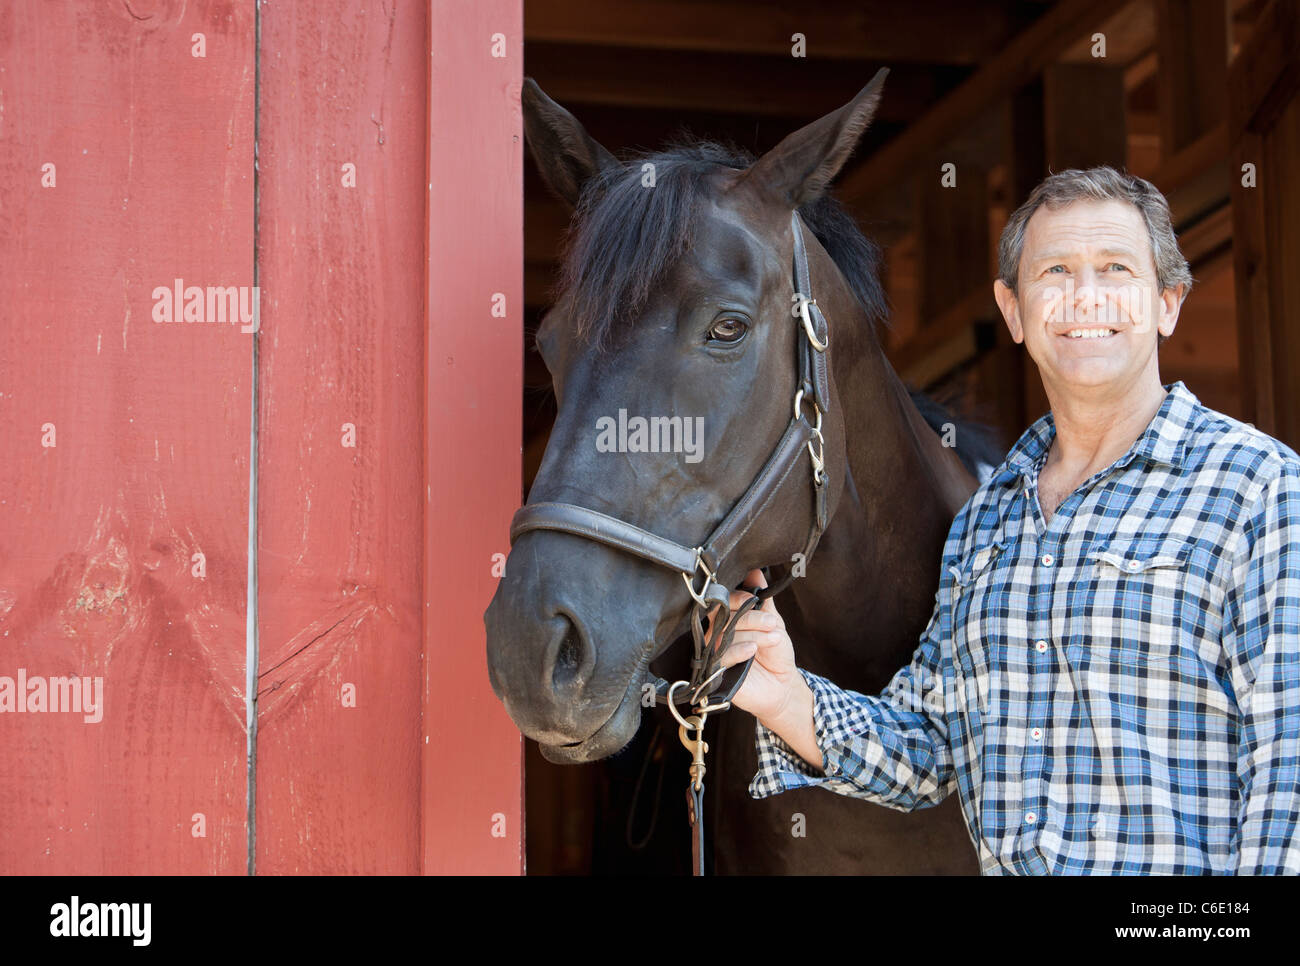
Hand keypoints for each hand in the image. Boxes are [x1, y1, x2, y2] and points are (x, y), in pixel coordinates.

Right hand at [713, 569, 804, 724]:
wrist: (782, 686)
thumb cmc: (776, 654)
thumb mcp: (774, 624)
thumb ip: (763, 601)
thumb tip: (756, 572)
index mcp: (728, 620)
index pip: (724, 601)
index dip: (739, 598)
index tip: (757, 600)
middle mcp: (717, 634)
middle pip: (723, 616)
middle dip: (750, 617)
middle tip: (772, 623)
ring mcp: (715, 653)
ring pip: (724, 634)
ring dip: (753, 633)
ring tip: (773, 639)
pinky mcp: (716, 672)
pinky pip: (720, 656)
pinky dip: (738, 650)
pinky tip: (753, 650)